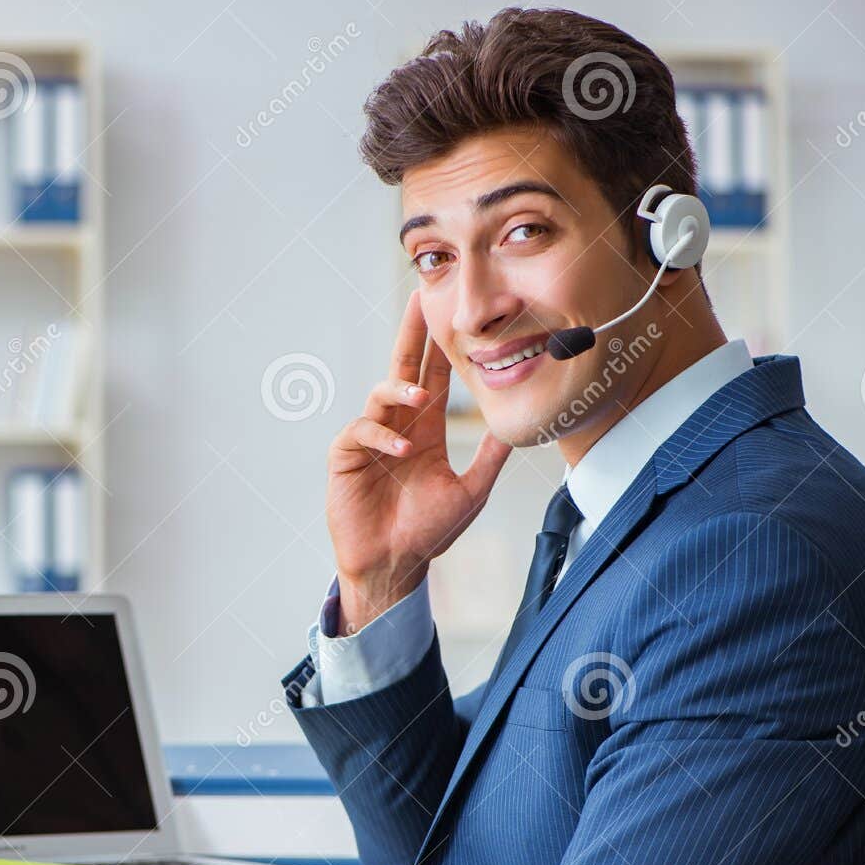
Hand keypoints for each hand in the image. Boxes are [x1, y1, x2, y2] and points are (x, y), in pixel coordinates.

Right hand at [326, 290, 510, 629]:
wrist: (393, 565)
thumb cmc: (428, 532)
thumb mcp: (471, 491)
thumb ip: (491, 456)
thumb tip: (517, 424)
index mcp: (426, 430)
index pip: (434, 376)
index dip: (439, 344)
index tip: (446, 310)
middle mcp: (398, 426)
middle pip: (404, 369)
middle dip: (411, 335)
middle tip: (418, 299)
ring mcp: (371, 439)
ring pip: (381, 394)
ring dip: (400, 391)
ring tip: (421, 400)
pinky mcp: (346, 457)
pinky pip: (361, 432)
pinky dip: (381, 436)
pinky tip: (401, 451)